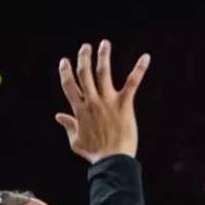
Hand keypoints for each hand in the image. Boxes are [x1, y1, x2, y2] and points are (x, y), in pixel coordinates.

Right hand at [55, 40, 149, 162]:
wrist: (113, 161)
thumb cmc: (94, 154)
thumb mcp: (76, 142)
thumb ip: (68, 126)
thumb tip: (58, 116)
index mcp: (79, 110)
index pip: (69, 85)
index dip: (65, 71)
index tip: (65, 61)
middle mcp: (91, 101)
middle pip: (83, 73)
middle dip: (83, 58)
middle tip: (85, 47)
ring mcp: (108, 101)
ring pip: (103, 72)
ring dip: (103, 56)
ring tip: (104, 44)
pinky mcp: (124, 104)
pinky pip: (132, 83)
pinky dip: (139, 69)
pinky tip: (146, 57)